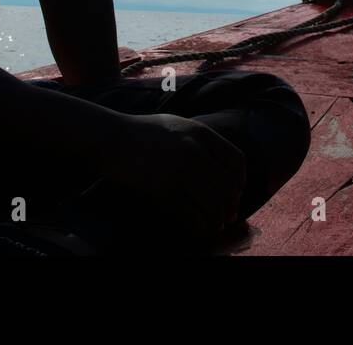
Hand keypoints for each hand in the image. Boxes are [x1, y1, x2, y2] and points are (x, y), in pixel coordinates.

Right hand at [104, 113, 246, 240]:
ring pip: (214, 203)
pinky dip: (201, 227)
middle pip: (228, 185)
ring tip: (215, 224)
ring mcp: (178, 169)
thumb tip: (223, 167)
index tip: (236, 191)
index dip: (240, 180)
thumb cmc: (143, 132)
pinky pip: (192, 216)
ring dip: (217, 218)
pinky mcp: (162, 189)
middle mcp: (193, 149)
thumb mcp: (178, 125)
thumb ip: (201, 140)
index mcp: (200, 132)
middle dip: (230, 204)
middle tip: (227, 215)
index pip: (236, 160)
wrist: (112, 137)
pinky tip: (200, 227)